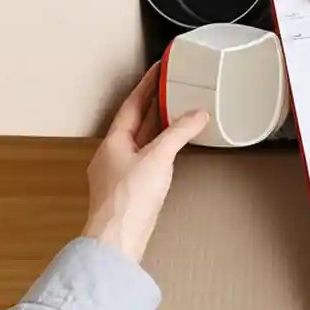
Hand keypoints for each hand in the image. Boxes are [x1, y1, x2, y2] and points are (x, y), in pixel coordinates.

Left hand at [82, 63, 209, 262]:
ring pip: (141, 141)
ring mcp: (120, 174)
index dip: (148, 85)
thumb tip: (196, 115)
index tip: (160, 69)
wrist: (117, 240)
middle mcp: (113, 155)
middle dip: (154, 104)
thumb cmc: (128, 201)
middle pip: (135, 122)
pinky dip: (161, 148)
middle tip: (172, 87)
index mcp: (113, 142)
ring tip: (177, 111)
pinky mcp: (131, 191)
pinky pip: (147, 159)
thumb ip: (178, 133)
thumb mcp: (158, 158)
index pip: (132, 104)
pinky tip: (172, 149)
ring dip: (159, 126)